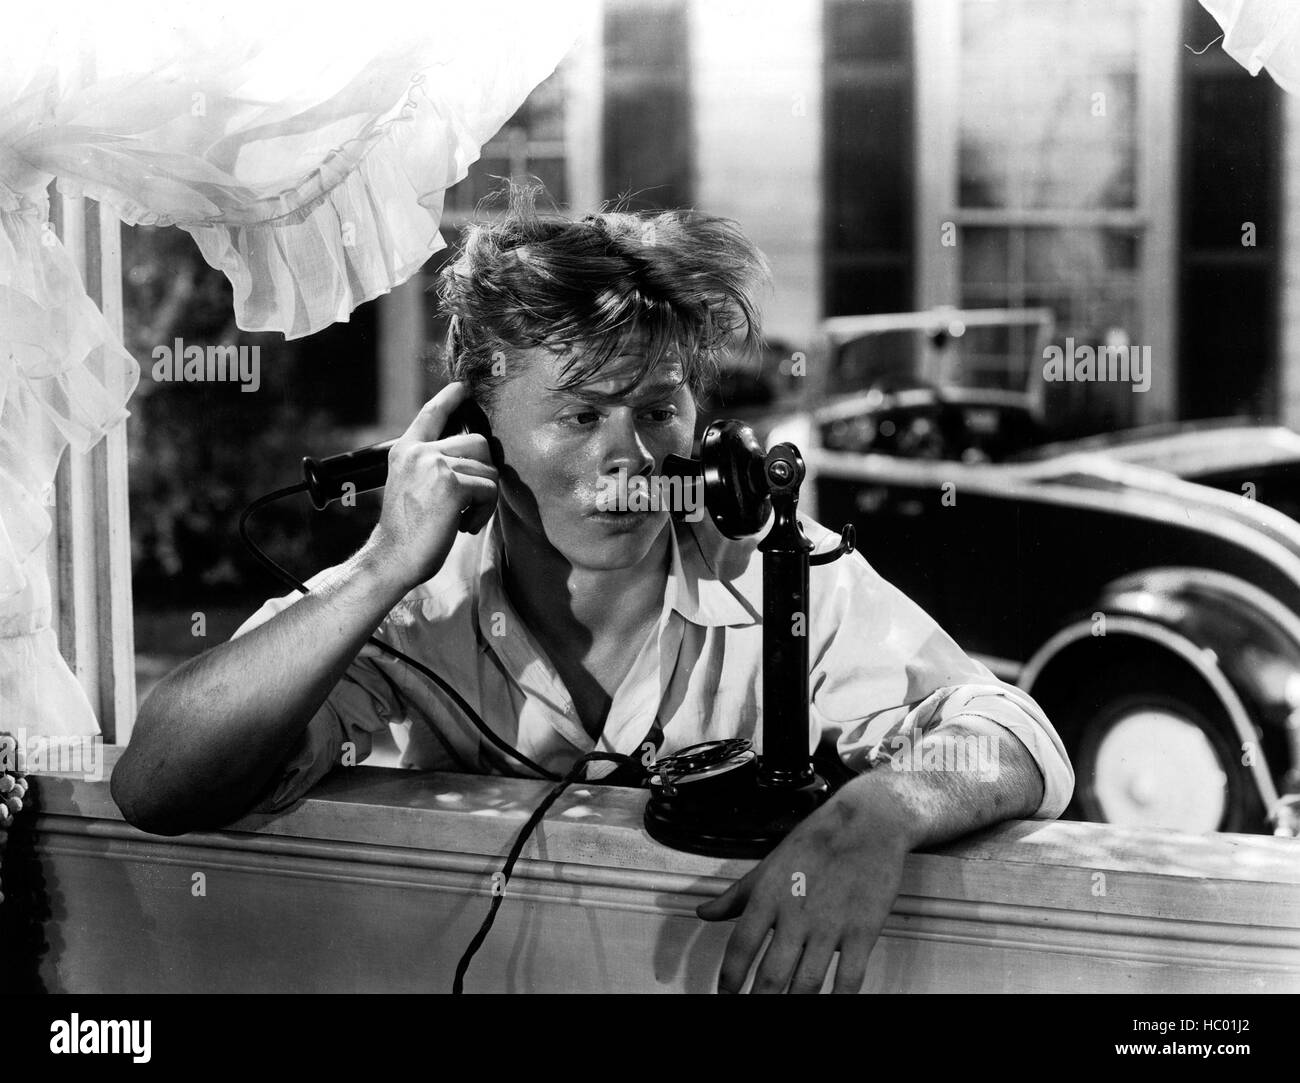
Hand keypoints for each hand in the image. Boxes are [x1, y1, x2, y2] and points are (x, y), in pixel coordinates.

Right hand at [365, 381, 498, 590]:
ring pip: (488, 469)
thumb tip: (472, 455)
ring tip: (462, 518)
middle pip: (478, 442)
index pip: (431, 414)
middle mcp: (421, 452)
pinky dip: (484, 512)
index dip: (450, 398)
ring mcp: (436, 466)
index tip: (463, 387)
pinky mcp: (453, 486)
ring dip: (484, 499)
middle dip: (483, 472)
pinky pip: (490, 490)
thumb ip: (432, 464)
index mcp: (406, 450)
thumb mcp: (411, 484)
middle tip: (469, 501)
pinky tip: (464, 525)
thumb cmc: (405, 529)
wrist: (393, 556)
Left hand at [696, 781, 910, 993]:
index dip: (729, 980)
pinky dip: (838, 1000)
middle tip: (752, 1011)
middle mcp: (796, 913)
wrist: (868, 822)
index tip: (725, 996)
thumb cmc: (817, 841)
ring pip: (807, 983)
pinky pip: (849, 979)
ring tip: (784, 1012)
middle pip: (771, 974)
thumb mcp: (768, 865)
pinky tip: (830, 1005)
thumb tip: (703, 912)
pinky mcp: (863, 931)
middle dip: (759, 1001)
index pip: (740, 947)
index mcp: (769, 896)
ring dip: (794, 1005)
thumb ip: (735, 895)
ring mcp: (831, 925)